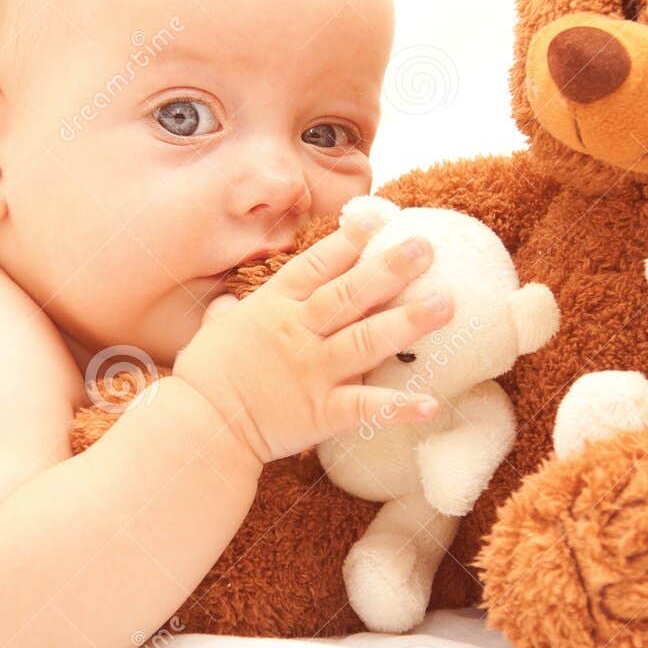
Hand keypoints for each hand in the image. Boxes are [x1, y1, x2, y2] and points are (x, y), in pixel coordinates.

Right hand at [172, 216, 453, 464]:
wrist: (200, 429)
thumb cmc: (204, 380)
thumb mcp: (212, 333)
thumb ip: (227, 314)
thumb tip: (226, 303)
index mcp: (274, 308)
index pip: (317, 265)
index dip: (350, 240)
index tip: (380, 218)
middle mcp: (298, 333)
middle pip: (350, 293)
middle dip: (390, 268)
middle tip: (427, 246)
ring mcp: (313, 372)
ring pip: (367, 340)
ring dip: (409, 321)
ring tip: (446, 303)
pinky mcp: (322, 412)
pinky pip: (366, 408)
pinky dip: (400, 406)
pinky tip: (432, 402)